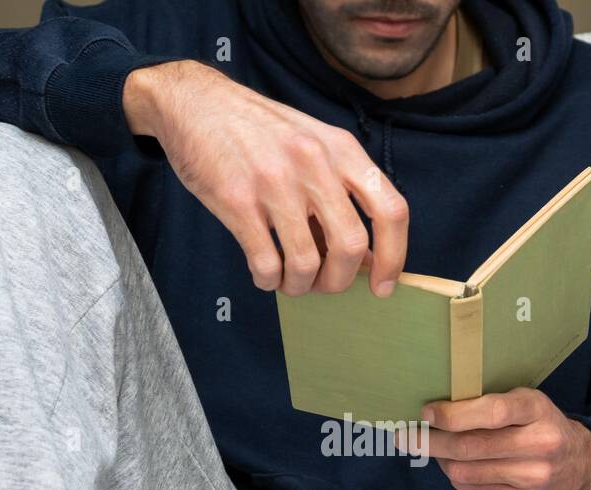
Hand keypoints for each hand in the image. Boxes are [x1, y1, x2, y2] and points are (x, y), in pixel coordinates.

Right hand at [123, 60, 407, 296]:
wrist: (196, 102)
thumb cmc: (258, 132)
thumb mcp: (312, 147)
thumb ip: (342, 194)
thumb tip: (366, 258)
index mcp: (341, 150)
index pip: (390, 210)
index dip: (394, 257)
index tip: (383, 286)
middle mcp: (314, 164)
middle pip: (351, 246)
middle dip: (339, 280)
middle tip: (322, 284)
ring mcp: (275, 182)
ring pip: (307, 263)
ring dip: (300, 285)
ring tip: (288, 279)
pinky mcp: (236, 201)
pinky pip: (266, 263)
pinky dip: (268, 280)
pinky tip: (264, 272)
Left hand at [415, 388, 590, 489]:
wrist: (586, 469)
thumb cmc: (544, 427)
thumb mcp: (528, 405)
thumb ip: (492, 405)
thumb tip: (436, 411)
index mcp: (538, 412)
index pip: (492, 413)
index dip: (453, 414)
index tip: (426, 412)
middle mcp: (539, 446)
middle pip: (470, 447)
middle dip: (430, 441)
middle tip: (406, 436)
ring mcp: (532, 480)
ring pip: (466, 472)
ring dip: (442, 460)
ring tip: (433, 449)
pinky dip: (459, 476)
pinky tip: (457, 465)